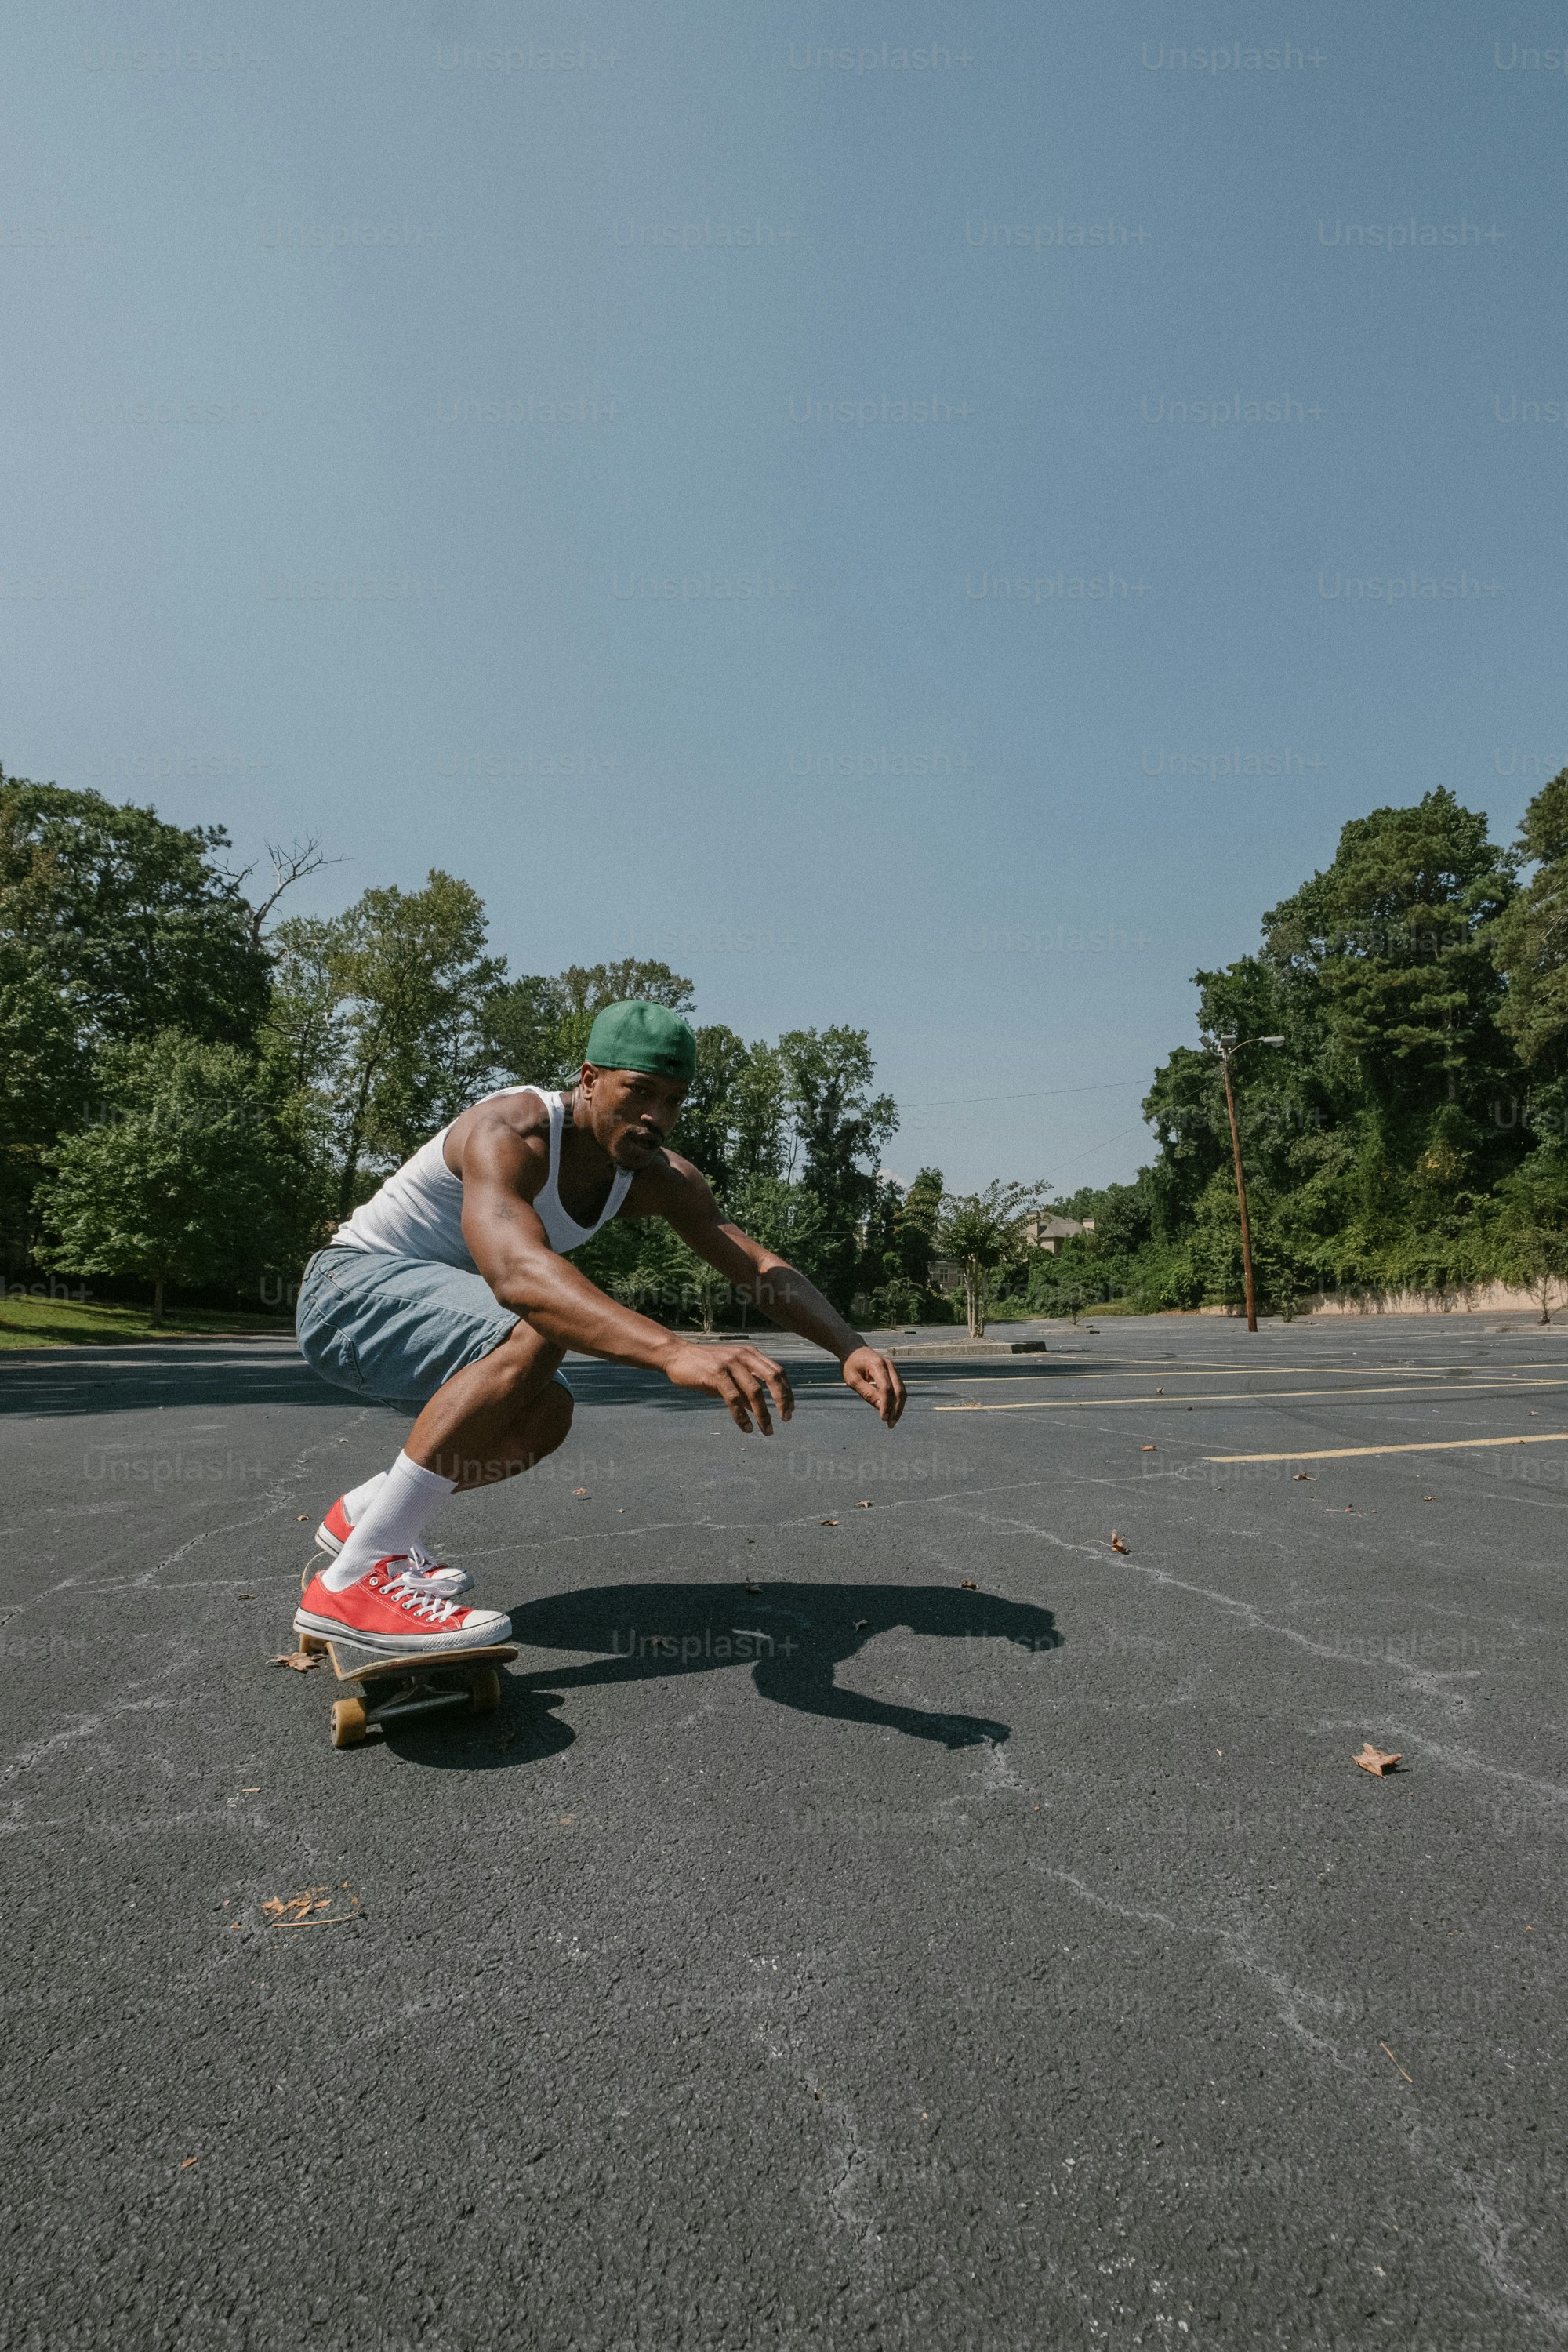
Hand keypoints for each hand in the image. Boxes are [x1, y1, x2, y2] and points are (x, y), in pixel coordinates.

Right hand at [663, 1340, 793, 1434]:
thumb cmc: (704, 1366)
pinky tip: (746, 1428)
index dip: (787, 1391)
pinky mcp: (716, 1374)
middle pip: (773, 1378)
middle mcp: (744, 1356)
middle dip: (782, 1400)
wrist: (677, 1355)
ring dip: (763, 1414)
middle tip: (786, 1419)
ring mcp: (730, 1364)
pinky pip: (734, 1399)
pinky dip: (742, 1416)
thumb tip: (759, 1410)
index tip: (791, 1409)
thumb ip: (745, 1388)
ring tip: (767, 1430)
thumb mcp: (730, 1374)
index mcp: (750, 1353)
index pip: (777, 1371)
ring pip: (755, 1392)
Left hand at [841, 1346, 906, 1427]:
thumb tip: (881, 1408)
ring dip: (899, 1407)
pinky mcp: (894, 1373)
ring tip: (892, 1421)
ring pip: (902, 1390)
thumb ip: (867, 1393)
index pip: (886, 1388)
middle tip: (890, 1424)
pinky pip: (899, 1388)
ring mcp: (893, 1368)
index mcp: (877, 1365)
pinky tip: (892, 1412)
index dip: (886, 1404)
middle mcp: (889, 1366)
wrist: (854, 1349)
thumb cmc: (851, 1364)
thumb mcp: (852, 1380)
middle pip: (899, 1390)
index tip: (883, 1418)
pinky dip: (897, 1401)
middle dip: (896, 1409)